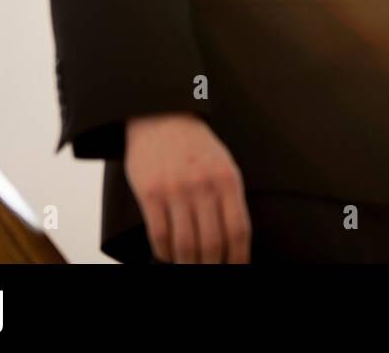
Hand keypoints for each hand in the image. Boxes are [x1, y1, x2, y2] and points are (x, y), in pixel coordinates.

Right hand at [123, 112, 250, 262]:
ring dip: (187, 264)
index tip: (237, 269)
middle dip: (212, 266)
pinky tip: (167, 256)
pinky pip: (159, 235)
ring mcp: (176, 189)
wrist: (161, 117)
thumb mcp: (224, 165)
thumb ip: (230, 199)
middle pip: (212, 244)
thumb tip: (235, 242)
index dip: (239, 259)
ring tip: (189, 266)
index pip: (238, 231)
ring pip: (185, 245)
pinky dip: (164, 253)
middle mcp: (204, 185)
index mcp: (228, 179)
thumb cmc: (196, 147)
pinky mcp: (149, 192)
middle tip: (210, 270)